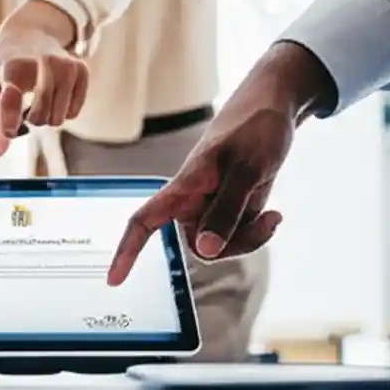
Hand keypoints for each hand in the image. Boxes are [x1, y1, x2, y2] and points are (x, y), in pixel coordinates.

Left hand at [0, 1, 87, 161]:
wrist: (31, 31)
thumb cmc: (4, 68)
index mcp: (12, 68)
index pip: (11, 98)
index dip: (8, 120)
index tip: (8, 133)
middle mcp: (42, 63)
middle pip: (39, 119)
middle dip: (29, 119)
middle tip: (23, 102)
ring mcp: (66, 65)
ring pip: (58, 119)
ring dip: (45, 115)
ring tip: (37, 95)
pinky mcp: (82, 69)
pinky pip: (73, 113)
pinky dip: (61, 110)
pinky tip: (53, 91)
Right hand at [108, 42, 333, 283]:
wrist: (275, 110)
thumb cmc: (255, 128)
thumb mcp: (247, 169)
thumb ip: (226, 211)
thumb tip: (205, 250)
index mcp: (184, 186)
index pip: (145, 221)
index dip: (127, 251)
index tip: (114, 279)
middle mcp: (193, 201)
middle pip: (198, 246)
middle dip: (233, 244)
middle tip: (267, 221)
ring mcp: (212, 207)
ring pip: (220, 246)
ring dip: (249, 237)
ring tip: (272, 214)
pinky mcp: (231, 210)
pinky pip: (236, 238)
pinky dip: (257, 232)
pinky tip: (273, 214)